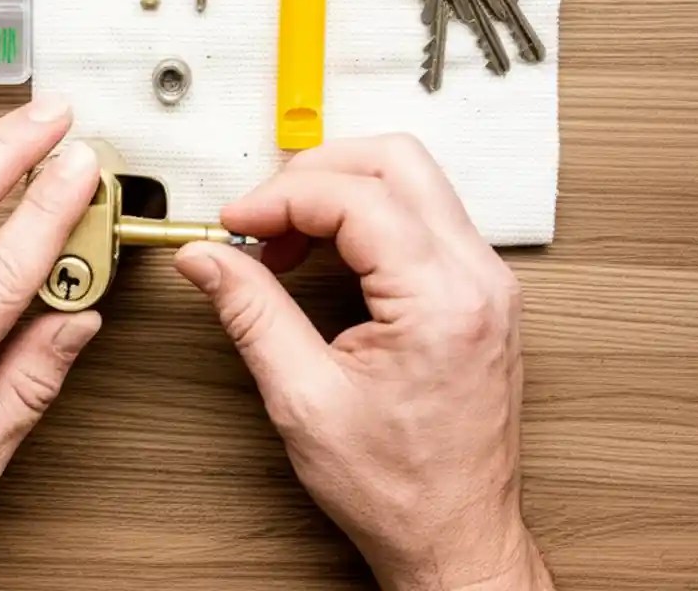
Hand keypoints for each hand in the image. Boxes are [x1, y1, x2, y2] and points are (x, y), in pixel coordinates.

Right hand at [175, 136, 552, 590]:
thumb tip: (208, 259)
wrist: (455, 538)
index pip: (356, 198)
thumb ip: (251, 312)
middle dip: (315, 173)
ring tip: (285, 242)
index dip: (280, 198)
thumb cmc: (399, 490)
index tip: (234, 225)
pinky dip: (367, 220)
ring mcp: (488, 285)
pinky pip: (424, 219)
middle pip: (397, 160)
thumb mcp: (303, 399)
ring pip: (414, 181)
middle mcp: (479, 281)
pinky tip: (324, 256)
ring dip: (340, 194)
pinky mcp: (482, 296)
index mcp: (441, 302)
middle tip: (260, 216)